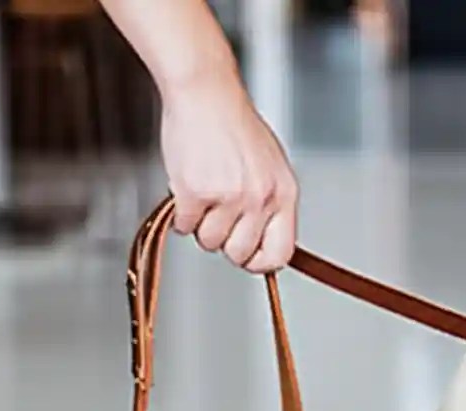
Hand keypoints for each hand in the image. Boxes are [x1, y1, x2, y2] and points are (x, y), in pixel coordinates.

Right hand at [159, 74, 298, 272]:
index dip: (261, 262)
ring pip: (209, 242)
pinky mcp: (196, 192)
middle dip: (224, 242)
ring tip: (205, 193)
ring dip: (200, 224)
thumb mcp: (270, 166)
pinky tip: (188, 186)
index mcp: (284, 193)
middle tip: (217, 218)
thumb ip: (270, 203)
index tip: (248, 258)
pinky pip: (185, 226)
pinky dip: (181, 213)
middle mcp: (261, 197)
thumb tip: (263, 240)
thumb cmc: (233, 125)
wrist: (206, 93)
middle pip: (240, 253)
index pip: (281, 252)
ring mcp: (229, 196)